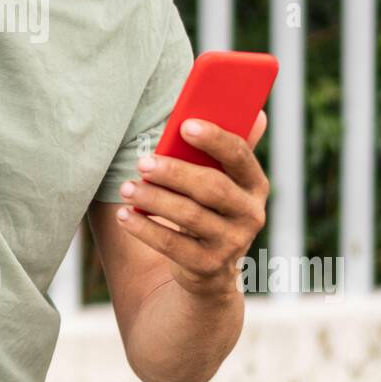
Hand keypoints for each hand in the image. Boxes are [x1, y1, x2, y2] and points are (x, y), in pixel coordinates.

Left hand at [115, 110, 269, 297]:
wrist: (209, 267)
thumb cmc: (207, 206)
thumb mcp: (219, 179)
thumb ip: (224, 150)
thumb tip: (256, 114)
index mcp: (255, 184)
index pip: (239, 155)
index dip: (214, 139)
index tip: (184, 125)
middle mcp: (251, 215)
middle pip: (212, 187)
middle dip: (174, 172)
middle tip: (142, 163)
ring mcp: (233, 243)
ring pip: (189, 216)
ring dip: (154, 199)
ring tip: (127, 188)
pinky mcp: (209, 266)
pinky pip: (172, 245)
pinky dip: (145, 228)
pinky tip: (124, 214)